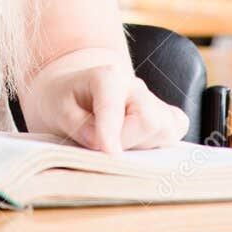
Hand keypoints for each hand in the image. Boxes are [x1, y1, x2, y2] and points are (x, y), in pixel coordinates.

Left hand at [26, 55, 189, 152]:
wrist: (77, 92)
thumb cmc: (65, 100)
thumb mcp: (56, 108)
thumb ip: (76, 124)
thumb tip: (100, 144)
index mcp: (108, 76)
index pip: (114, 107)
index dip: (111, 132)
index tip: (109, 155)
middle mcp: (137, 87)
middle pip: (147, 121)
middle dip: (125, 142)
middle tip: (100, 148)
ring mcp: (156, 102)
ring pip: (164, 131)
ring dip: (139, 147)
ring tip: (115, 143)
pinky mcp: (169, 118)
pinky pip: (175, 133)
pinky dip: (159, 144)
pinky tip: (137, 144)